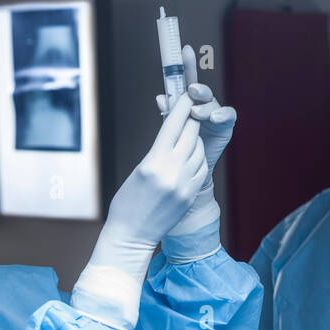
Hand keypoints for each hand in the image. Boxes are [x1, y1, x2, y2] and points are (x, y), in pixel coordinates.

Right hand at [71, 91, 207, 327]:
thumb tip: (173, 132)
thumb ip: (157, 151)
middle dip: (191, 120)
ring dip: (195, 140)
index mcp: (153, 162)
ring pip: (200, 150)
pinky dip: (198, 158)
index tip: (185, 94)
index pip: (174, 124)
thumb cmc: (127, 202)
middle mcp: (172, 171)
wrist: (132, 235)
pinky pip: (202, 167)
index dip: (181, 106)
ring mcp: (185, 184)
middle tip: (190, 111)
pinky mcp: (191, 195)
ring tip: (187, 138)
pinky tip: (190, 157)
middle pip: (191, 133)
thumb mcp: (139, 170)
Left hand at [155, 46, 236, 175]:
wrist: (190, 171)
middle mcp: (203, 104)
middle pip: (202, 90)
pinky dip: (222, 114)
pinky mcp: (226, 125)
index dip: (186, 65)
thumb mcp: (172, 130)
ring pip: (213, 102)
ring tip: (196, 113)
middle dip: (197, 88)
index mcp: (188, 102)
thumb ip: (169, 113)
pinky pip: (228, 114)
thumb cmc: (180, 148)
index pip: (187, 80)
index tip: (184, 50)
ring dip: (205, 106)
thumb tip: (160, 98)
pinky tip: (214, 118)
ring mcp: (216, 113)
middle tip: (191, 90)